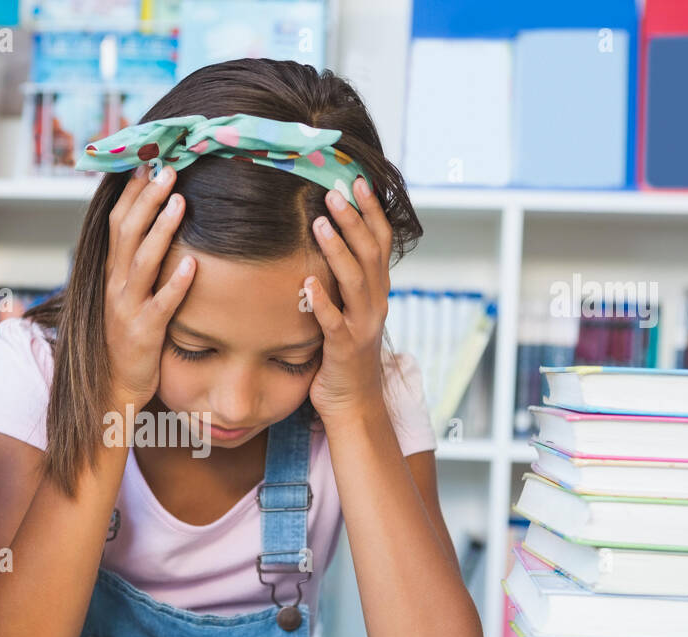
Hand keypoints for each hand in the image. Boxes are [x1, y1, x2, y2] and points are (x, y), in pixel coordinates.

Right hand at [103, 165, 196, 411]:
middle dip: (148, 199)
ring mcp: (127, 309)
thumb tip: (149, 234)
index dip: (132, 194)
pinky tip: (193, 265)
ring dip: (161, 229)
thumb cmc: (125, 342)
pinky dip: (176, 285)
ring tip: (181, 201)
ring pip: (143, 261)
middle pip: (128, 233)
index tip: (148, 165)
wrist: (111, 389)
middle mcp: (114, 287)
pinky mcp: (143, 333)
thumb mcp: (125, 299)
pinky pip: (161, 305)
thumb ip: (134, 268)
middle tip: (169, 170)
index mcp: (111, 275)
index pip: (118, 225)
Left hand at [303, 176, 393, 427]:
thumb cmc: (343, 356)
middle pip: (371, 253)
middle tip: (335, 190)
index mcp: (377, 292)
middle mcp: (376, 304)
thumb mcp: (349, 312)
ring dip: (338, 249)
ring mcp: (362, 326)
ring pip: (356, 280)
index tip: (358, 181)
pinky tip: (306, 282)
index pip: (381, 243)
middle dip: (354, 219)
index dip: (372, 211)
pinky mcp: (344, 349)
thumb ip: (344, 283)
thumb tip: (328, 245)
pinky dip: (322, 300)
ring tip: (320, 222)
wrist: (354, 404)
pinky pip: (334, 321)